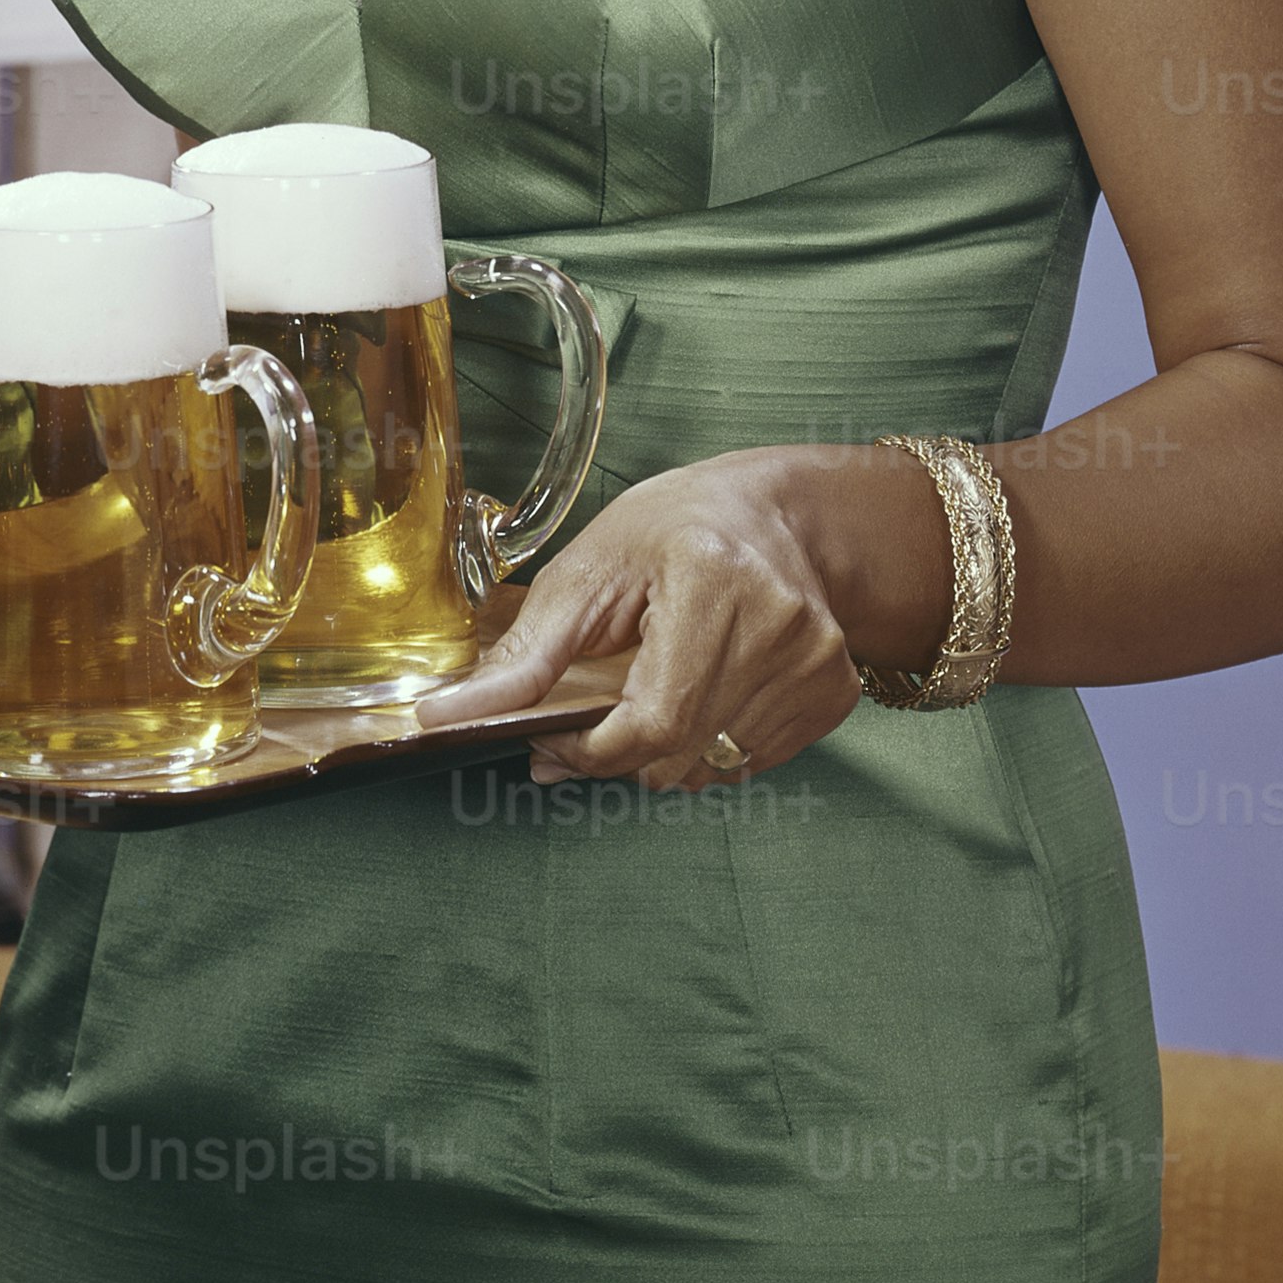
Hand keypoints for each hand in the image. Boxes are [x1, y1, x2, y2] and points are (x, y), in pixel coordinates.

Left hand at [411, 450, 861, 790]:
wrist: (776, 513)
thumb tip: (448, 717)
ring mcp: (817, 664)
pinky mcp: (833, 693)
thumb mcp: (589, 569)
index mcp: (714, 579)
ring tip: (655, 686)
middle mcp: (779, 625)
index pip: (651, 721)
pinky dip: (710, 746)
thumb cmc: (679, 528)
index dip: (589, 752)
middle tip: (594, 714)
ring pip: (711, 768)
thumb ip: (524, 655)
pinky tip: (703, 691)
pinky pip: (749, 762)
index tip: (554, 742)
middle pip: (678, 754)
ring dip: (664, 750)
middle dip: (618, 752)